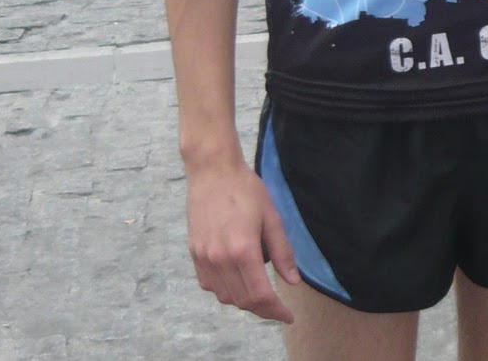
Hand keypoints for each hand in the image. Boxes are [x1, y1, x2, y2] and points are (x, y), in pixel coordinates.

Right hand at [185, 155, 299, 321]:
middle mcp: (220, 258)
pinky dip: (226, 290)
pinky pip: (210, 285)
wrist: (212, 171)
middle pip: (242, 300)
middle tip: (278, 308)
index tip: (288, 317)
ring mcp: (204, 257)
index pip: (260, 295)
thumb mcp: (272, 217)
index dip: (276, 311)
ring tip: (261, 293)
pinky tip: (238, 280)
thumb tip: (293, 281)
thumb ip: (282, 252)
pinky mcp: (194, 253)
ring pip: (225, 296)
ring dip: (244, 301)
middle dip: (263, 310)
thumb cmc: (246, 189)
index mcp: (242, 250)